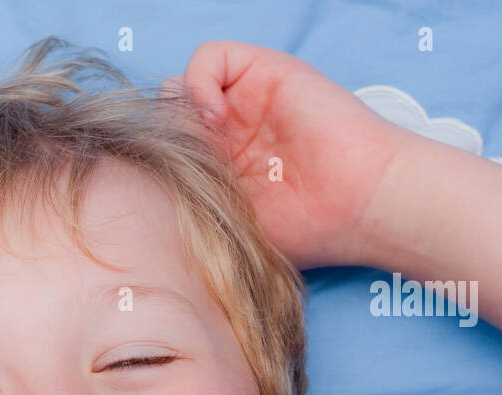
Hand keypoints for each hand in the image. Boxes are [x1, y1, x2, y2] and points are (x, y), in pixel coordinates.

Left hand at [165, 41, 411, 269]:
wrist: (360, 205)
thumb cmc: (305, 229)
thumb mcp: (229, 224)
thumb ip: (188, 198)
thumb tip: (140, 186)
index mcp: (220, 169)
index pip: (165, 148)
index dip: (156, 159)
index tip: (165, 185)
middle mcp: (230, 131)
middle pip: (167, 115)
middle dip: (164, 136)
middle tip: (182, 164)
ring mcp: (246, 101)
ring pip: (182, 83)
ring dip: (180, 111)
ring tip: (202, 144)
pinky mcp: (264, 71)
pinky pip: (208, 57)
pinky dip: (198, 84)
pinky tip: (215, 121)